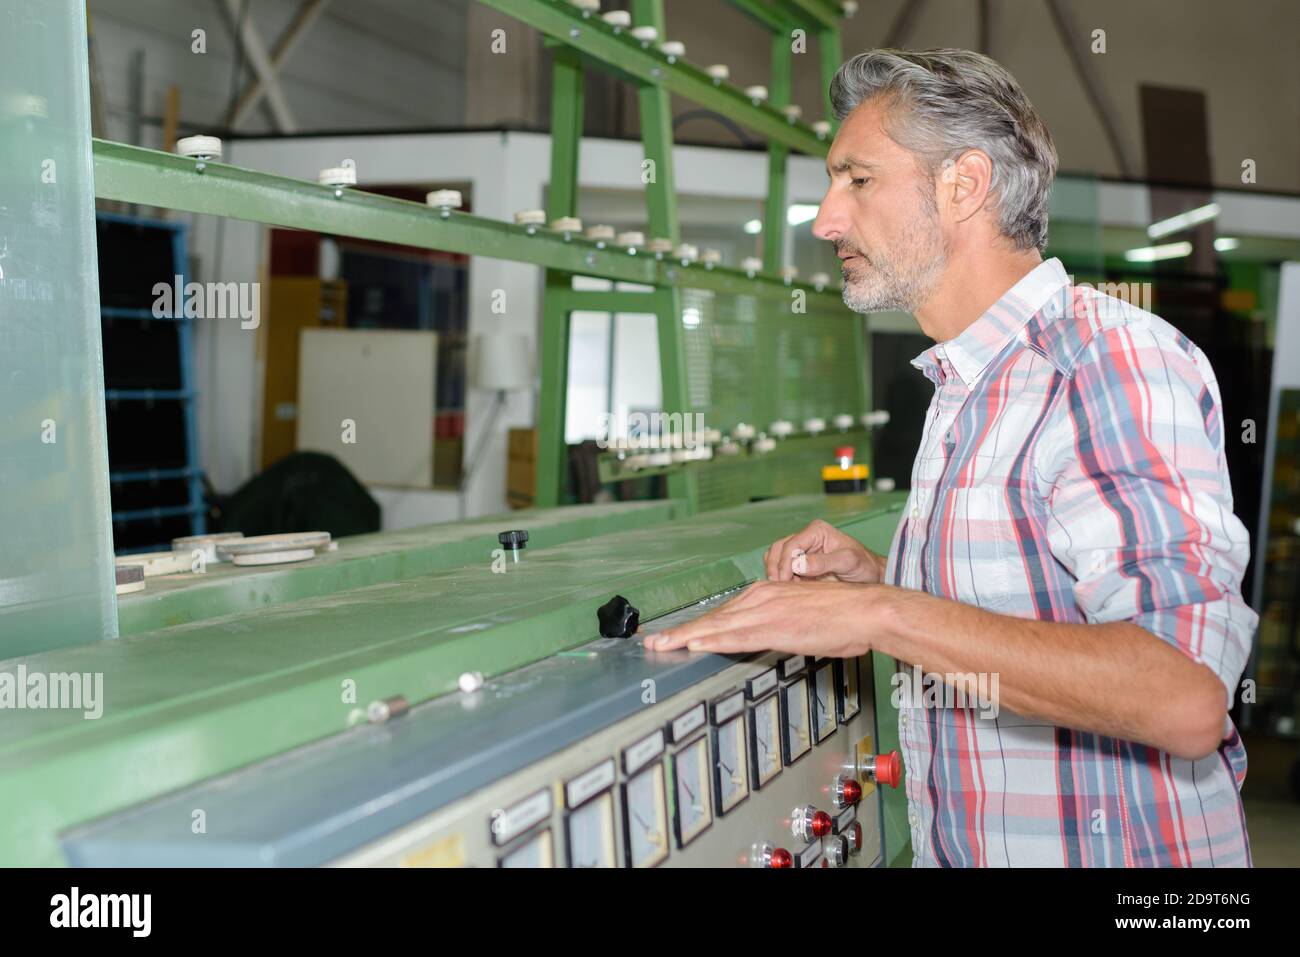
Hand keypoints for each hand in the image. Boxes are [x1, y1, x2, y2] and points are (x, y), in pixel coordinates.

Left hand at [643, 579, 880, 656]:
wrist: (865, 610)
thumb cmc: (843, 616)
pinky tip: (691, 646)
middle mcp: (760, 597)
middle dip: (680, 631)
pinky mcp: (772, 627)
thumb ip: (780, 623)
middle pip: (712, 618)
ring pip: (715, 626)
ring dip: (684, 637)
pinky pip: (733, 636)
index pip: (723, 612)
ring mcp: (764, 611)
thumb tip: (769, 634)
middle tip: (652, 642)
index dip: (697, 624)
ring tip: (659, 647)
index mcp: (767, 593)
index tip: (675, 634)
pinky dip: (708, 641)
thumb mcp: (802, 614)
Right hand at [764, 519, 883, 583]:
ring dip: (777, 572)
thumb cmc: (864, 566)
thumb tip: (798, 565)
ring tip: (787, 588)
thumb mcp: (848, 562)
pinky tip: (791, 588)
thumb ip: (824, 562)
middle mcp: (807, 537)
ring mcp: (803, 549)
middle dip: (777, 568)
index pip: (791, 544)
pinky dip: (781, 577)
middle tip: (780, 587)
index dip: (784, 563)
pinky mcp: (800, 562)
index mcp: (817, 530)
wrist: (870, 575)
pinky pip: (782, 567)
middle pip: (779, 549)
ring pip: (776, 557)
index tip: (785, 581)